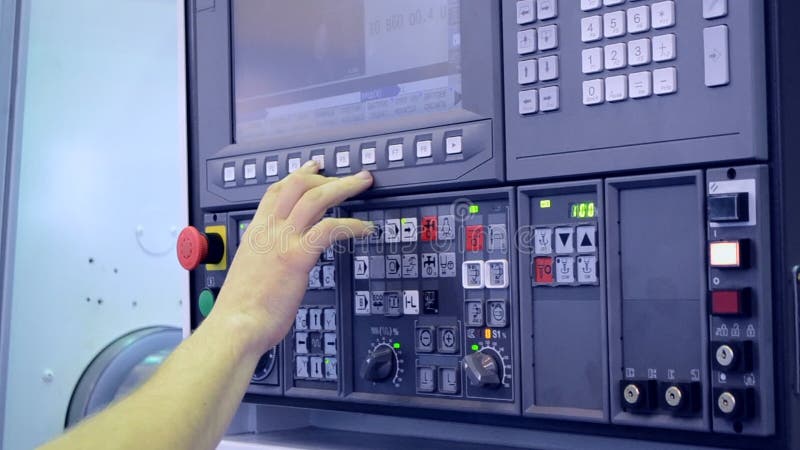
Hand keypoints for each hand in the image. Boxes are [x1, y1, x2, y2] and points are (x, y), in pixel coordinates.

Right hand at [211, 161, 373, 354]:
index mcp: (255, 233)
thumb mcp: (251, 272)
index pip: (276, 191)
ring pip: (315, 198)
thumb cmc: (242, 309)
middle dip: (327, 176)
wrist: (235, 326)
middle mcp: (268, 231)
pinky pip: (330, 229)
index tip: (314, 168)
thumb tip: (279, 261)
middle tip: (351, 176)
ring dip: (344, 187)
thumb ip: (266, 259)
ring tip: (363, 185)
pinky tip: (365, 228)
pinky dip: (352, 225)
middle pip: (297, 185)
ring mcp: (282, 241)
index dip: (298, 175)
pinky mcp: (296, 257)